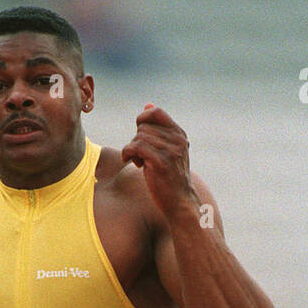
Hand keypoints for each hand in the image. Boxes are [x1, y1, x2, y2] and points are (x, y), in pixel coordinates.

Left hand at [120, 103, 196, 219]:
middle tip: (140, 156)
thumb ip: (158, 129)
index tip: (139, 135)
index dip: (142, 120)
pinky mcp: (161, 162)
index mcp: (179, 134)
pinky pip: (135, 147)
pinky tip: (133, 163)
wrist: (180, 203)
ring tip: (139, 162)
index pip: (156, 113)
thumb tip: (148, 105)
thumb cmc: (170, 178)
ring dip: (132, 150)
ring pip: (138, 137)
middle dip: (136, 140)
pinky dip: (128, 154)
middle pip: (143, 127)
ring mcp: (170, 151)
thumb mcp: (167, 150)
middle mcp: (177, 140)